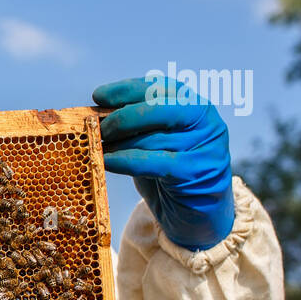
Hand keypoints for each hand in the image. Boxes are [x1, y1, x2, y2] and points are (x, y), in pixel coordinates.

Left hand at [93, 75, 234, 250]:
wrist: (195, 211)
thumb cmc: (168, 172)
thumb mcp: (153, 141)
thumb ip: (135, 125)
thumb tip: (94, 114)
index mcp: (195, 105)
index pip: (160, 87)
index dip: (126, 89)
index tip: (98, 96)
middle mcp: (205, 121)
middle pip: (157, 108)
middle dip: (121, 117)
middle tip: (96, 128)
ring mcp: (205, 146)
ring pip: (152, 137)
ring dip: (118, 143)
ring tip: (96, 147)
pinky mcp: (197, 172)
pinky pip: (155, 162)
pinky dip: (126, 160)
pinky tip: (106, 161)